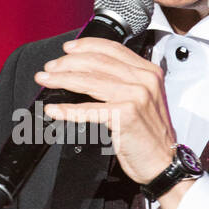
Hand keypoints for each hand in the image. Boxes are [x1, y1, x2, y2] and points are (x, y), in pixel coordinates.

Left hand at [33, 37, 176, 186]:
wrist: (163, 163)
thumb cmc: (149, 135)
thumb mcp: (143, 99)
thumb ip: (123, 82)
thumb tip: (86, 73)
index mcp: (149, 72)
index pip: (113, 49)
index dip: (86, 46)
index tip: (67, 49)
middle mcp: (144, 80)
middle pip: (97, 62)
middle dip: (67, 63)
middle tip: (50, 68)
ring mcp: (136, 96)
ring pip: (90, 81)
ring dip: (62, 80)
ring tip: (46, 80)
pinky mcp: (126, 114)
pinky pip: (89, 109)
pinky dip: (67, 110)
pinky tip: (54, 109)